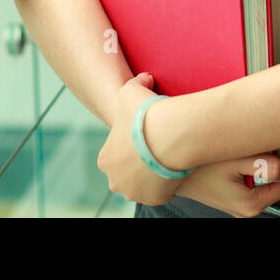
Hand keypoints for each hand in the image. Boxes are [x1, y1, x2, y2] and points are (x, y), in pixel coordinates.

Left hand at [96, 72, 181, 206]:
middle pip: (127, 172)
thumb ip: (136, 83)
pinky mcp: (156, 200)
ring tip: (166, 157)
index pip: (115, 153)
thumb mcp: (131, 89)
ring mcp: (135, 193)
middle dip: (138, 163)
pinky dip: (166, 183)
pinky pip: (161, 192)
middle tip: (156, 147)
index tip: (143, 134)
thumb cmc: (146, 112)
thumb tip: (145, 78)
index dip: (129, 142)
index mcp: (105, 159)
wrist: (170, 135)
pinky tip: (174, 167)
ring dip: (151, 175)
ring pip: (143, 184)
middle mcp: (115, 181)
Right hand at [173, 142, 279, 217]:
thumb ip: (262, 163)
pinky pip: (258, 171)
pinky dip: (263, 155)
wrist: (163, 164)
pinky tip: (259, 140)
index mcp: (252, 203)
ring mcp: (241, 198)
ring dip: (277, 151)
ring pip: (272, 172)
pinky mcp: (234, 189)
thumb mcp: (231, 158)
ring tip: (279, 131)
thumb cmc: (195, 162)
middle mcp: (248, 205)